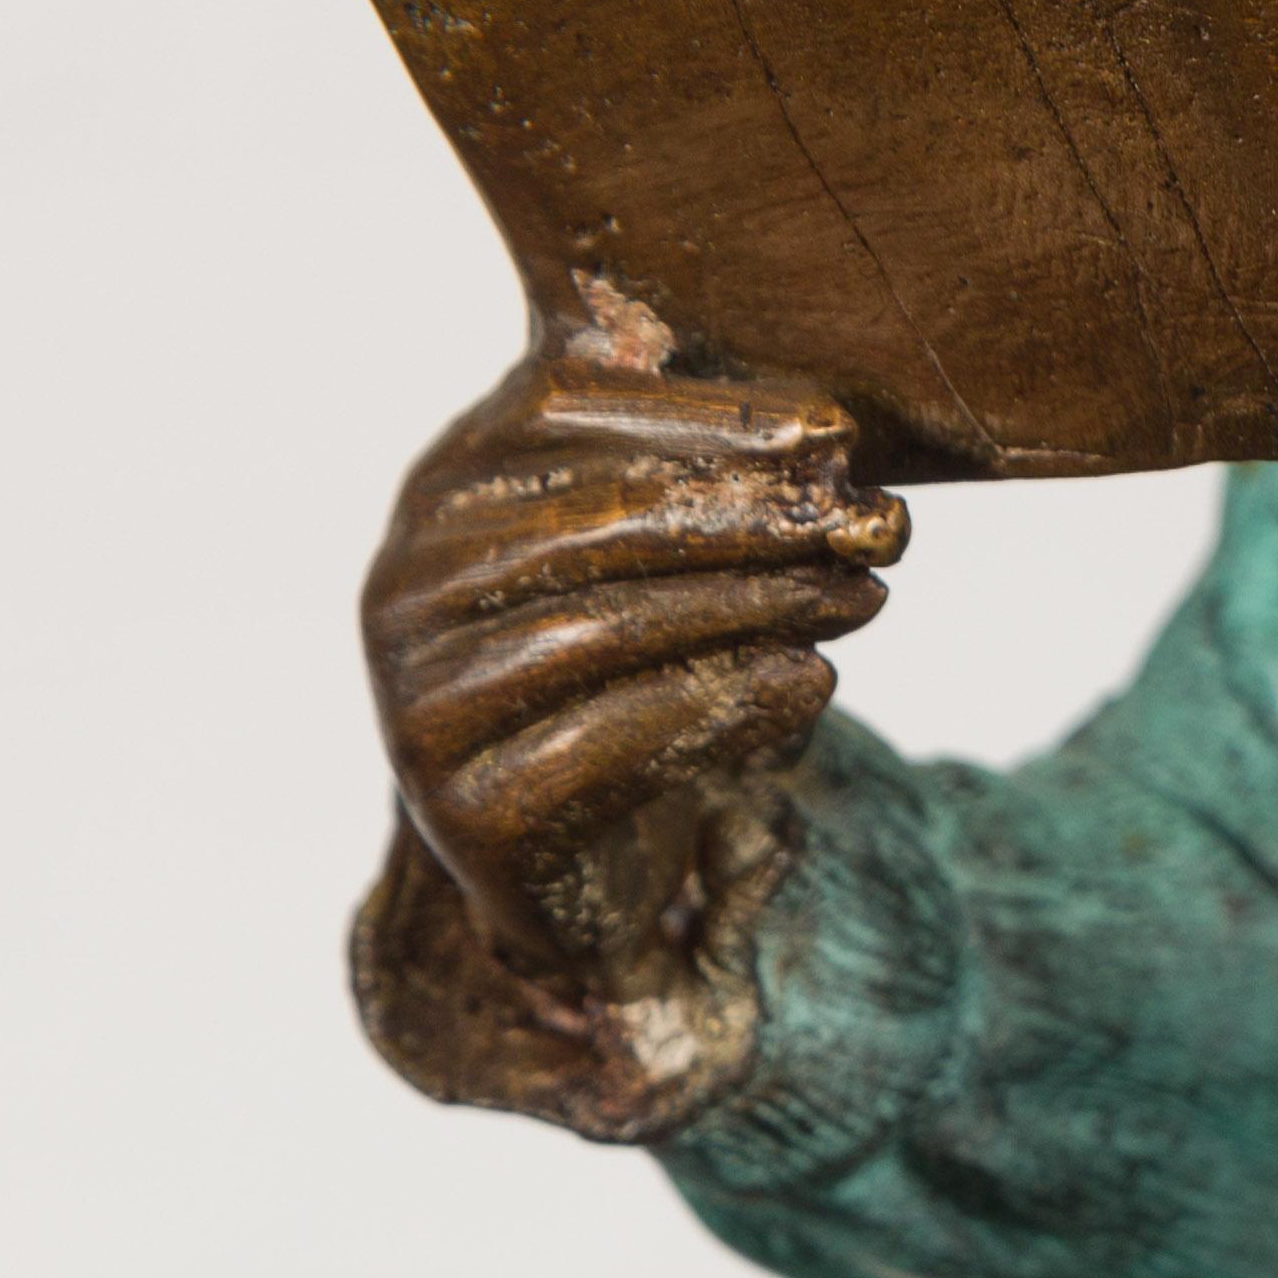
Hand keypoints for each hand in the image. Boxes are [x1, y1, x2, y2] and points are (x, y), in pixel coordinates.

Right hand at [366, 347, 905, 1004]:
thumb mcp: (644, 561)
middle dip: (750, 517)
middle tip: (873, 523)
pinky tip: (815, 680)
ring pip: (607, 631)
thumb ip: (686, 467)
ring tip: (860, 597)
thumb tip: (820, 423)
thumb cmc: (614, 685)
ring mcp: (419, 703)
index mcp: (441, 497)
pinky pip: (609, 744)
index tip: (841, 435)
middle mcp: (404, 591)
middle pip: (594, 524)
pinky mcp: (465, 811)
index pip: (560, 413)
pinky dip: (725, 706)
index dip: (706, 418)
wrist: (561, 864)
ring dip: (755, 608)